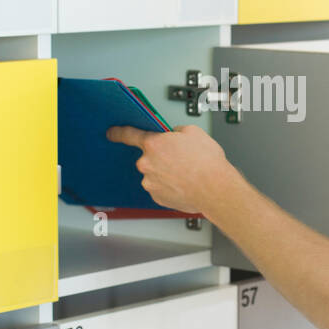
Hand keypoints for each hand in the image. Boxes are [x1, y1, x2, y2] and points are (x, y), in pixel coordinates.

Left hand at [105, 123, 238, 215]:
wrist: (216, 189)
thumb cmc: (207, 163)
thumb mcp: (194, 133)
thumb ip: (177, 131)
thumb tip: (175, 135)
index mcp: (154, 144)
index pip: (129, 135)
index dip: (119, 132)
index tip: (112, 133)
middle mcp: (147, 164)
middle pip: (149, 157)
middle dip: (162, 157)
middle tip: (180, 159)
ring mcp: (150, 182)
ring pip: (155, 174)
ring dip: (167, 173)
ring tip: (187, 173)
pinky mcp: (157, 197)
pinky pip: (160, 188)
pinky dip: (170, 186)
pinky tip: (184, 184)